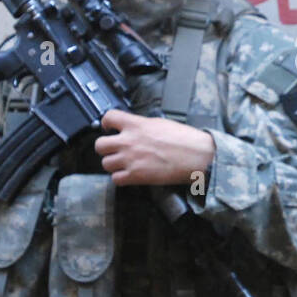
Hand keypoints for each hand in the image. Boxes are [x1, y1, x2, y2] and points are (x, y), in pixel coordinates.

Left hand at [95, 109, 215, 185]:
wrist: (197, 156)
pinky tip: (129, 174)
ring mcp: (131, 160)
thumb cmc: (184, 139)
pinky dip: (120, 178)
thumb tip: (133, 128)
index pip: (108, 117)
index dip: (106, 123)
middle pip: (99, 145)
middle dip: (105, 147)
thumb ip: (141, 125)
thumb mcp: (160, 123)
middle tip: (114, 149)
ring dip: (113, 164)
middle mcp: (129, 142)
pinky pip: (115, 179)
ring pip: (105, 163)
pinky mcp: (136, 176)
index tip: (108, 128)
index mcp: (136, 125)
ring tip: (123, 163)